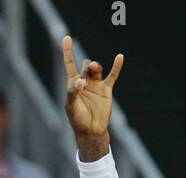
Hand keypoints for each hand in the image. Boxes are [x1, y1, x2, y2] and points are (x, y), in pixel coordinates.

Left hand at [60, 35, 122, 160]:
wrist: (91, 130)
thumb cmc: (77, 120)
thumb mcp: (71, 106)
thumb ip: (73, 92)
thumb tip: (80, 81)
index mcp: (73, 84)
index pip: (70, 64)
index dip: (68, 51)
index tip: (66, 38)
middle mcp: (85, 81)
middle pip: (86, 65)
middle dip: (87, 67)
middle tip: (85, 78)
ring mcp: (96, 85)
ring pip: (97, 69)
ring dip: (96, 66)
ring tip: (95, 69)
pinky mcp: (106, 90)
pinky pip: (112, 75)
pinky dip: (116, 66)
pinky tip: (120, 57)